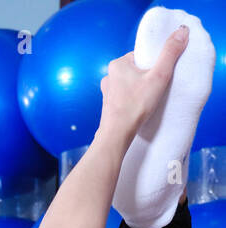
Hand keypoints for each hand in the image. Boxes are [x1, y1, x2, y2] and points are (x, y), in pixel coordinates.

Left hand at [99, 26, 188, 143]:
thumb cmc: (136, 105)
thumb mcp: (159, 76)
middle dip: (150, 74)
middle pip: (138, 67)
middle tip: (158, 84)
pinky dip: (135, 96)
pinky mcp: (109, 103)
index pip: (142, 54)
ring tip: (150, 96)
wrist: (117, 133)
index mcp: (118, 63)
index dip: (156, 61)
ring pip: (132, 81)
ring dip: (143, 86)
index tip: (163, 70)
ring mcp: (108, 90)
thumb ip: (170, 53)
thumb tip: (181, 31)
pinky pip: (127, 93)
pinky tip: (142, 104)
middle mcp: (109, 75)